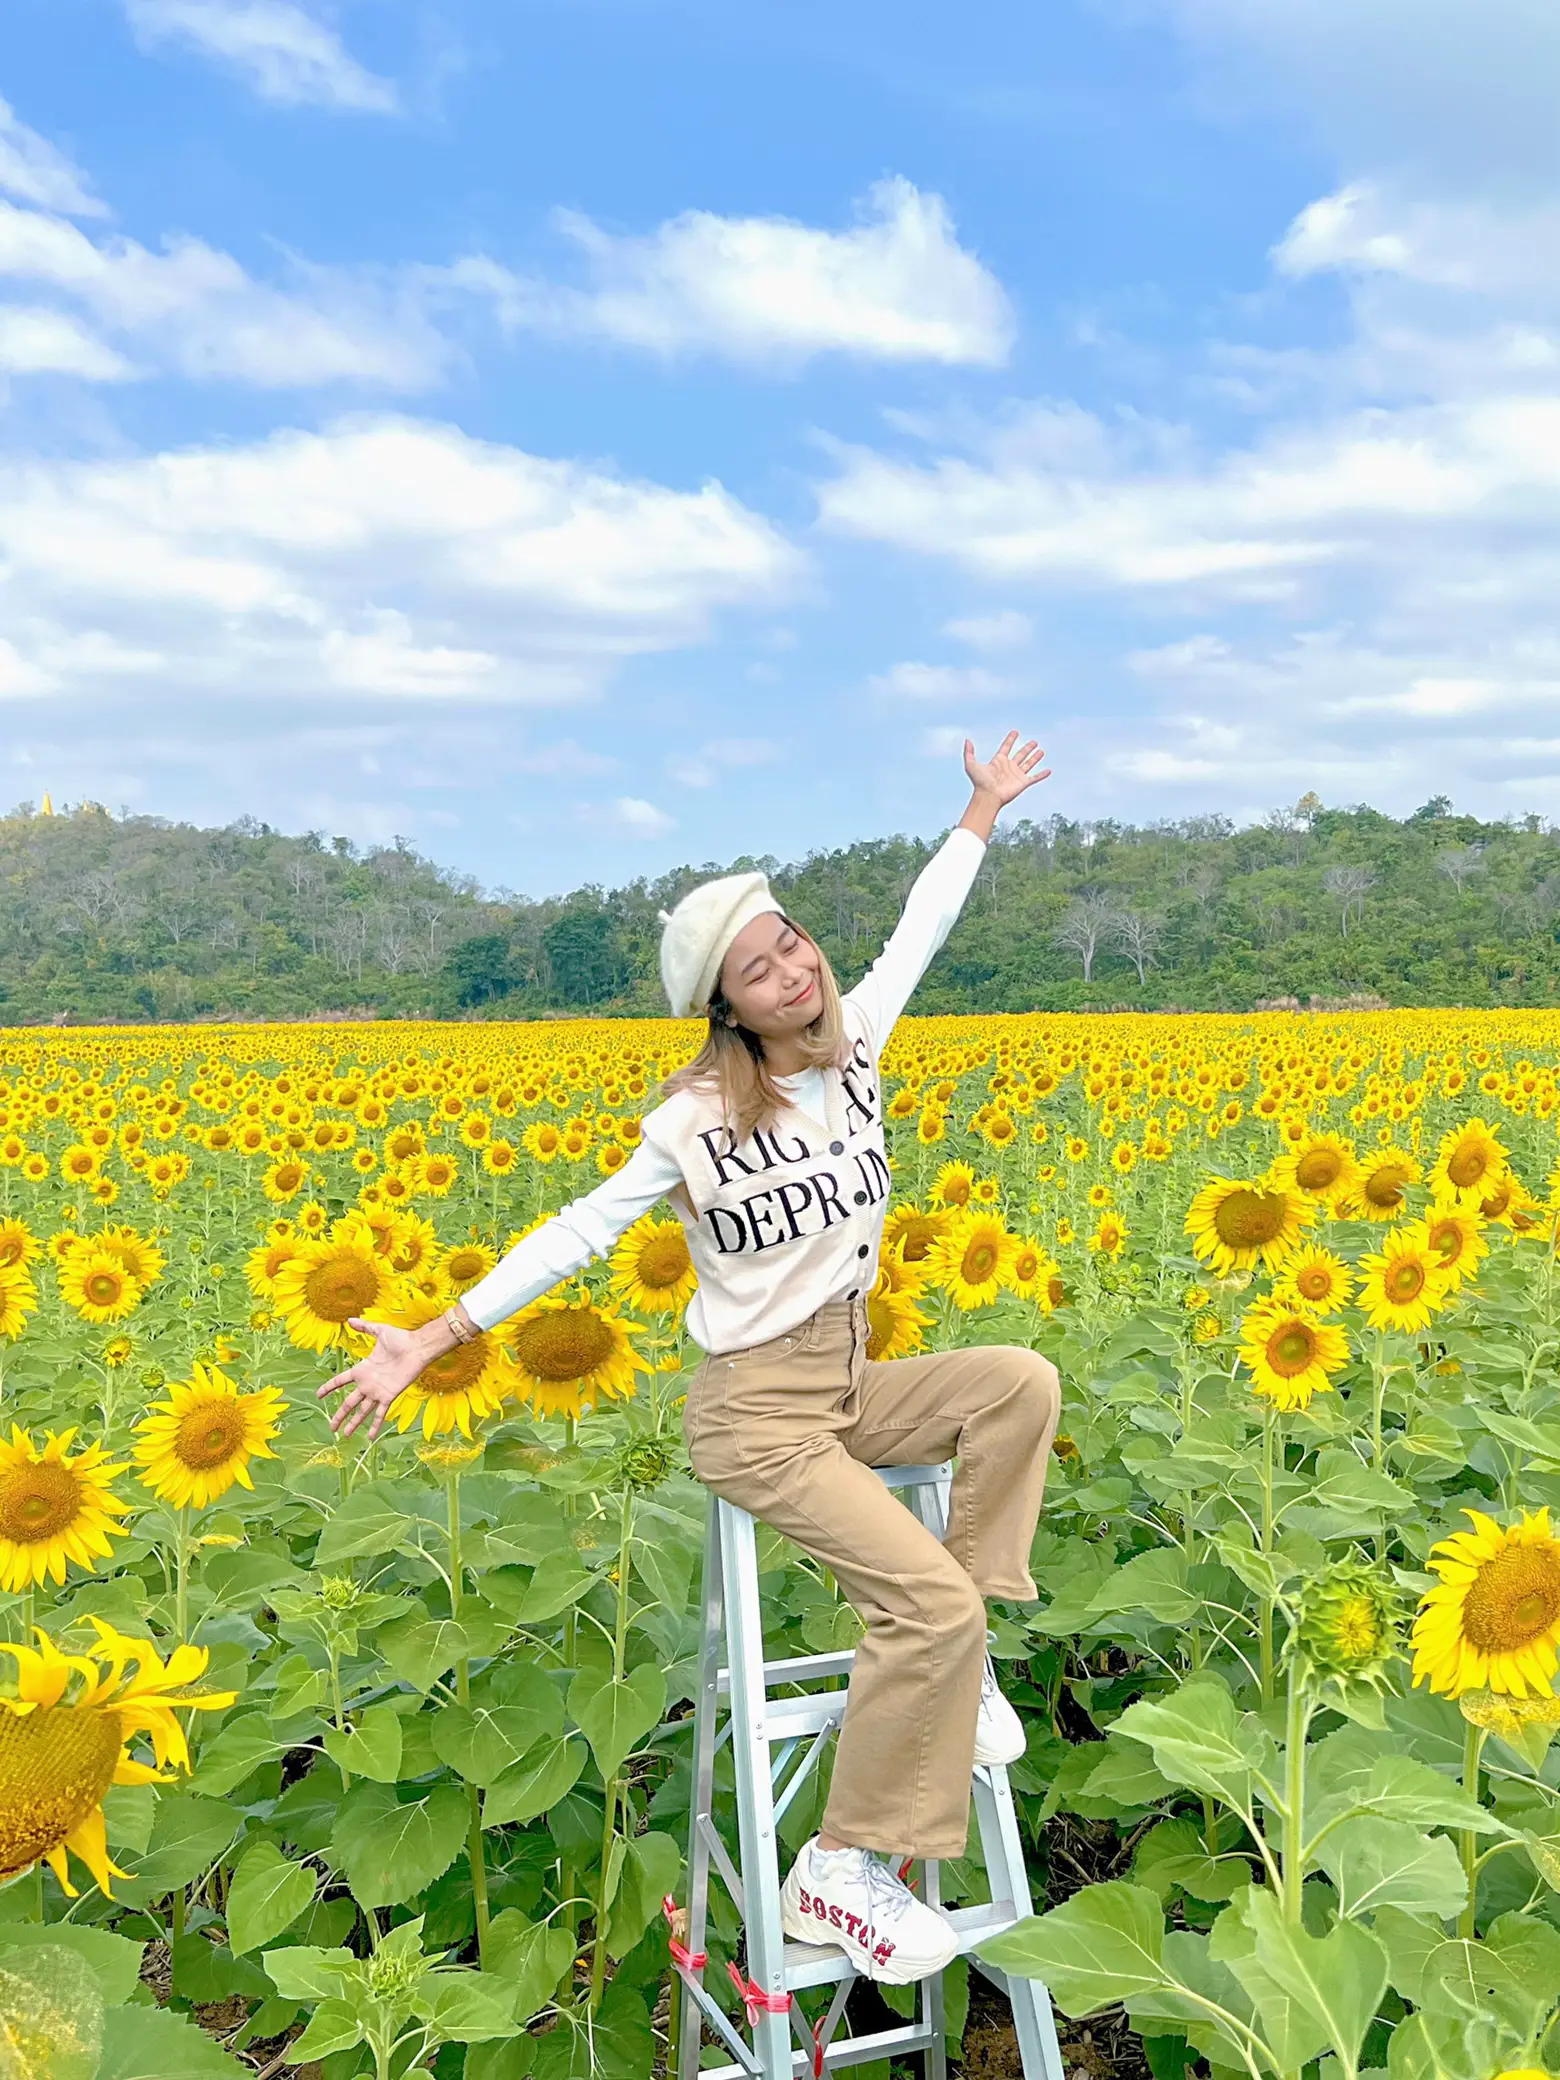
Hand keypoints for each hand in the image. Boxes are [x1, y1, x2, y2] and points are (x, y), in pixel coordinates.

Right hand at [317, 1317, 426, 1441]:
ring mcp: (377, 1391)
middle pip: (349, 1402)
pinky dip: (375, 1426)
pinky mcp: (389, 1396)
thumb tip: (350, 1319)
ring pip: (361, 1412)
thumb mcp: (380, 1331)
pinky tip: (370, 1438)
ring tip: (345, 1436)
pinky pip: (380, 1413)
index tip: (319, 1395)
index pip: (341, 1381)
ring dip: (353, 1424)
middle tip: (331, 1427)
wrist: (417, 1348)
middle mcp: (368, 1383)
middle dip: (339, 1415)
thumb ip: (365, 1326)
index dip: (330, 1388)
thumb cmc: (401, 1339)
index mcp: (363, 1369)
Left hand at [964, 731, 1050, 805]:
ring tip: (1041, 751)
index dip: (1010, 740)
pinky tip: (1049, 770)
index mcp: (998, 761)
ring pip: (1028, 764)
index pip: (1006, 747)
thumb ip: (969, 752)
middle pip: (1020, 754)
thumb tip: (967, 740)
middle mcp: (1009, 767)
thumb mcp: (971, 764)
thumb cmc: (979, 782)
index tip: (1015, 732)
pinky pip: (1035, 778)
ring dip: (1035, 758)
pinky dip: (1042, 775)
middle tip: (1034, 742)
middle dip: (1027, 748)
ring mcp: (1016, 775)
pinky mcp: (1023, 783)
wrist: (988, 796)